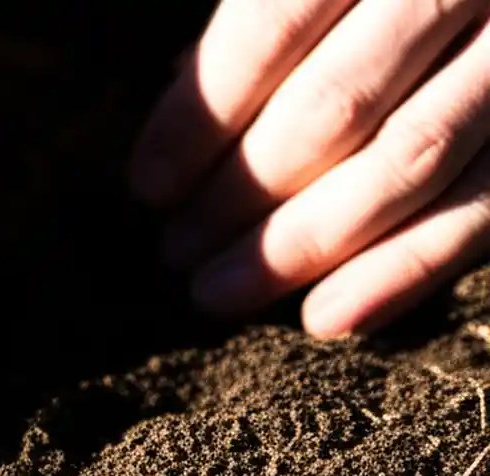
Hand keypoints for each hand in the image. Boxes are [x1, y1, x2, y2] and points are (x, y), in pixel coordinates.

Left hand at [131, 0, 489, 337]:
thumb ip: (260, 18)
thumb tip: (179, 92)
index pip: (270, 27)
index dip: (201, 116)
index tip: (148, 187)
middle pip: (334, 105)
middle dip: (240, 193)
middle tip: (175, 250)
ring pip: (408, 160)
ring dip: (301, 244)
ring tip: (217, 292)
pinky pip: (485, 203)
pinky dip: (406, 270)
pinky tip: (327, 318)